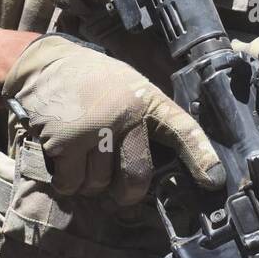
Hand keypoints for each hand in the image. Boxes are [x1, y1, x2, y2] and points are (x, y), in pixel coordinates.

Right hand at [1, 35, 223, 203]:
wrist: (45, 65)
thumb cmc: (93, 81)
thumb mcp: (130, 88)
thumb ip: (147, 119)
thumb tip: (163, 163)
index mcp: (147, 100)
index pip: (182, 129)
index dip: (201, 156)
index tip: (213, 179)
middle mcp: (125, 115)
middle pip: (137, 175)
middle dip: (129, 192)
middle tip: (121, 190)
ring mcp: (94, 130)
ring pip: (99, 185)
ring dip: (91, 182)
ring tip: (85, 155)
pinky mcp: (64, 143)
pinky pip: (71, 184)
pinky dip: (68, 182)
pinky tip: (65, 158)